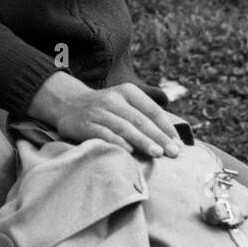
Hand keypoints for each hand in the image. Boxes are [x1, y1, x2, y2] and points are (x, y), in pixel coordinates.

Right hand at [27, 73, 183, 158]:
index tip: (179, 144)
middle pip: (140, 119)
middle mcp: (114, 99)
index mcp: (128, 92)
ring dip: (142, 141)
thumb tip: (172, 137)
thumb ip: (144, 115)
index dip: (166, 127)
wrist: (68, 103)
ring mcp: (99, 111)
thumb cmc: (105, 109)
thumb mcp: (124, 102)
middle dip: (159, 137)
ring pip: (124, 127)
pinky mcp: (85, 124)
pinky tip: (129, 151)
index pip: (152, 110)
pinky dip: (117, 142)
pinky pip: (104, 133)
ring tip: (157, 153)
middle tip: (174, 153)